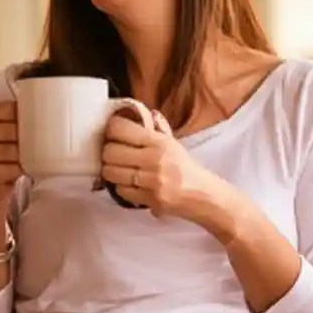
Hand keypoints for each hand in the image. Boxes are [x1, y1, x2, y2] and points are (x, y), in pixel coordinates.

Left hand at [99, 111, 225, 224]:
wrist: (204, 195)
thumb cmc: (184, 167)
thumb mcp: (172, 143)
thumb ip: (156, 128)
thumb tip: (143, 112)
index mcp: (159, 141)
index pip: (120, 129)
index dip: (111, 130)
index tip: (112, 133)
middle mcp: (154, 159)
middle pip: (110, 152)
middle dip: (108, 153)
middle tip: (113, 154)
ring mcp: (152, 181)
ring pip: (111, 172)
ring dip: (110, 171)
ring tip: (118, 170)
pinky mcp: (149, 199)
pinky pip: (121, 191)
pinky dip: (121, 188)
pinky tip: (129, 184)